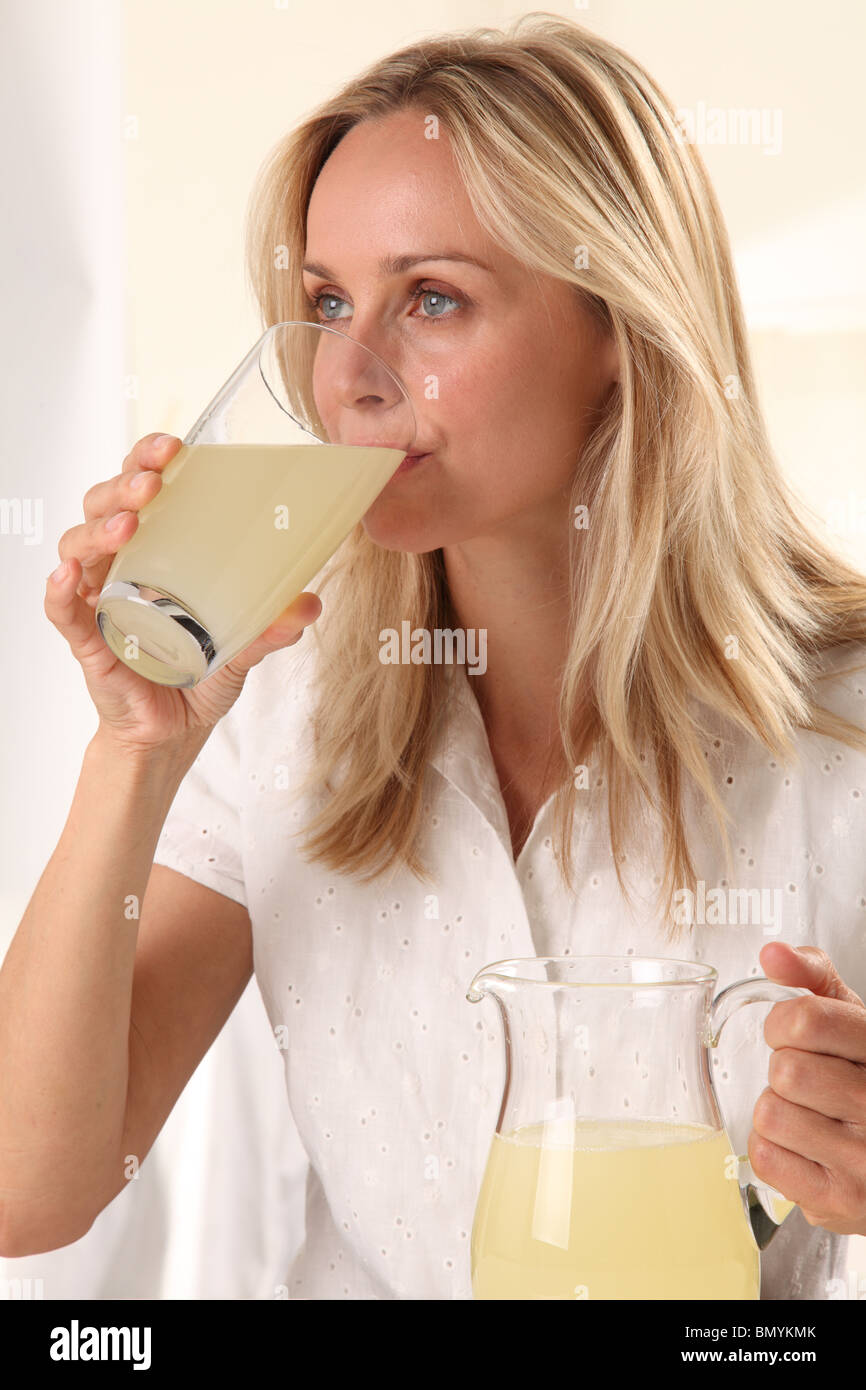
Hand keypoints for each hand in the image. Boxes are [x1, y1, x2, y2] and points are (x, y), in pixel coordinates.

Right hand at [45, 432, 321, 755]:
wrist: (173, 734)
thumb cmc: (198, 678)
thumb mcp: (242, 649)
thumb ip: (269, 628)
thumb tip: (308, 603)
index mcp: (157, 552)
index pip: (143, 492)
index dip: (149, 461)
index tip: (173, 448)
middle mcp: (122, 566)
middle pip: (105, 506)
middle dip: (124, 485)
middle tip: (152, 484)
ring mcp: (99, 600)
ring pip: (79, 545)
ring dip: (98, 529)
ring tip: (126, 527)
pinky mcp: (85, 639)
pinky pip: (62, 609)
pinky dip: (61, 589)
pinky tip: (68, 576)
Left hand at [748, 941, 865, 1234]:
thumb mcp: (853, 1021)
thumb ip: (814, 978)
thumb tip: (772, 954)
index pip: (807, 1020)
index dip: (784, 1023)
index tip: (794, 1034)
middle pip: (787, 1071)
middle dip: (784, 1070)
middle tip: (806, 1080)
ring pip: (772, 1113)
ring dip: (777, 1110)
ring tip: (809, 1115)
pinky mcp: (840, 1200)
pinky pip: (766, 1157)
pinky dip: (773, 1148)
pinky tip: (803, 1146)